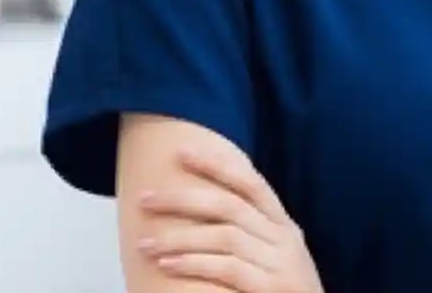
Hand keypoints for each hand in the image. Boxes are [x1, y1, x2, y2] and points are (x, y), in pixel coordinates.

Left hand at [137, 149, 324, 292]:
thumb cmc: (286, 290)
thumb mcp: (278, 253)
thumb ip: (254, 232)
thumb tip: (207, 206)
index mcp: (284, 224)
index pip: (251, 183)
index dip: (217, 165)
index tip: (182, 152)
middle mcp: (284, 238)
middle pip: (229, 206)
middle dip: (183, 199)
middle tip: (144, 199)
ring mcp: (281, 263)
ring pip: (224, 236)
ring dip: (179, 238)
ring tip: (144, 244)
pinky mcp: (273, 288)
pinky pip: (227, 269)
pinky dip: (194, 265)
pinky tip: (166, 266)